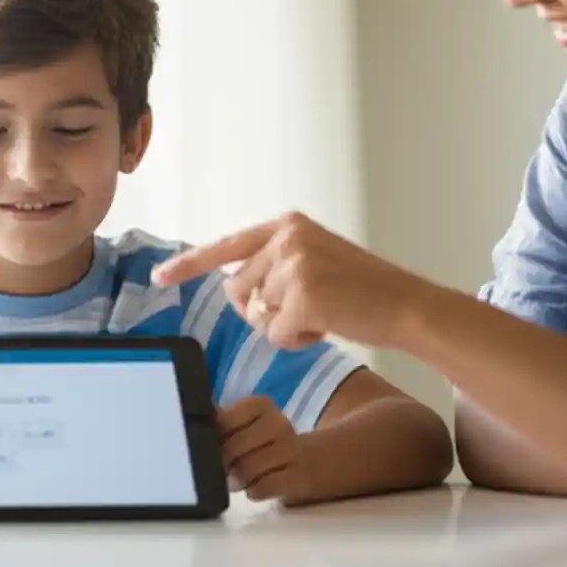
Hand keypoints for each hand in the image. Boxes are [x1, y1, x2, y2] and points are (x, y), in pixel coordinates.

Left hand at [153, 212, 432, 349]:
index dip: (188, 266)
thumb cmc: (363, 291)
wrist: (407, 306)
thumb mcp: (315, 261)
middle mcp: (286, 238)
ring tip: (323, 315)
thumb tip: (236, 293)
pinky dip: (297, 341)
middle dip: (262, 312)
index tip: (158, 277)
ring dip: (283, 327)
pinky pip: (274, 336)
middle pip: (237, 292)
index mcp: (287, 225)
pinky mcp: (301, 296)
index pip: (226, 246)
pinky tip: (327, 327)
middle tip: (307, 309)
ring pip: (255, 316)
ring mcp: (293, 266)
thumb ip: (276, 266)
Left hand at [219, 396, 318, 504]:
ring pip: (247, 469)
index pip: (224, 421)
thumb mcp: (248, 424)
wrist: (316, 460)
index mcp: (260, 405)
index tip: (218, 446)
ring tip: (241, 479)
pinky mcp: (300, 476)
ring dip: (238, 480)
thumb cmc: (268, 442)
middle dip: (224, 463)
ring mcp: (292, 449)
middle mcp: (278, 423)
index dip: (215, 439)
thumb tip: (195, 419)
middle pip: (233, 448)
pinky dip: (254, 491)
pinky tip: (258, 486)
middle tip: (227, 468)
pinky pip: (263, 488)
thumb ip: (222, 422)